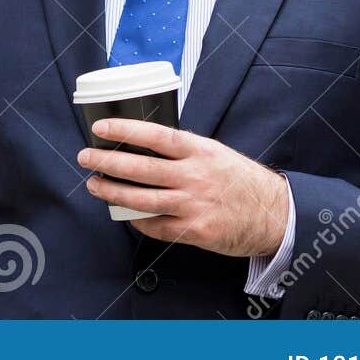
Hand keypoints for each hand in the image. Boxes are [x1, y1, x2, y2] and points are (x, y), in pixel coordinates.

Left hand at [77, 118, 288, 257]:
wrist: (273, 214)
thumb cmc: (239, 180)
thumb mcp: (214, 152)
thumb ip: (182, 149)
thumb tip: (142, 142)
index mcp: (199, 151)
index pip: (155, 136)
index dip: (125, 130)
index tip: (101, 128)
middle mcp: (194, 177)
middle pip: (141, 169)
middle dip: (107, 162)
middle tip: (86, 157)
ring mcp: (193, 206)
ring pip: (142, 200)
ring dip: (112, 192)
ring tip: (95, 185)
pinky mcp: (194, 231)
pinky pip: (156, 226)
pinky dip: (136, 220)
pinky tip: (122, 213)